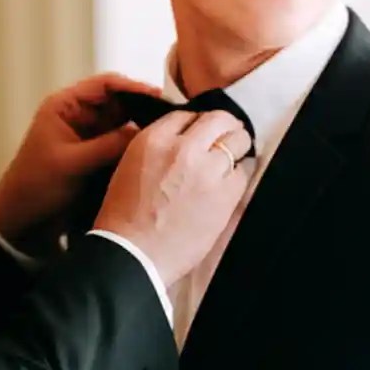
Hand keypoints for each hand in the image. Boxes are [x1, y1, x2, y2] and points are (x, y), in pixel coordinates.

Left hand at [0, 73, 161, 254]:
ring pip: (123, 123)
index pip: (105, 85)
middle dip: (143, 108)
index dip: (133, 87)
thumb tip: (145, 134)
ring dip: (141, 128)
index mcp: (65, 106)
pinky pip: (121, 143)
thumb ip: (108, 146)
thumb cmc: (35, 186)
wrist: (21, 218)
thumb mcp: (73, 163)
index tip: (158, 97)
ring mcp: (89, 135)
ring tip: (169, 133)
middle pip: (119, 102)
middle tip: (172, 117)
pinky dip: (135, 146)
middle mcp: (79, 115)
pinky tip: (153, 151)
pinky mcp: (95, 155)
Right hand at [93, 109, 252, 285]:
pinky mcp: (226, 195)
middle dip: (224, 127)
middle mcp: (184, 148)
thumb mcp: (129, 166)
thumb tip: (180, 142)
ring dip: (236, 148)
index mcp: (154, 139)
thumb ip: (157, 147)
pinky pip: (245, 172)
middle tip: (225, 137)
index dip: (195, 124)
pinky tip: (231, 182)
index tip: (199, 134)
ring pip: (238, 141)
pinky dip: (241, 173)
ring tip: (232, 159)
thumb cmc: (123, 216)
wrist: (133, 254)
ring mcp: (208, 171)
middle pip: (219, 120)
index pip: (186, 114)